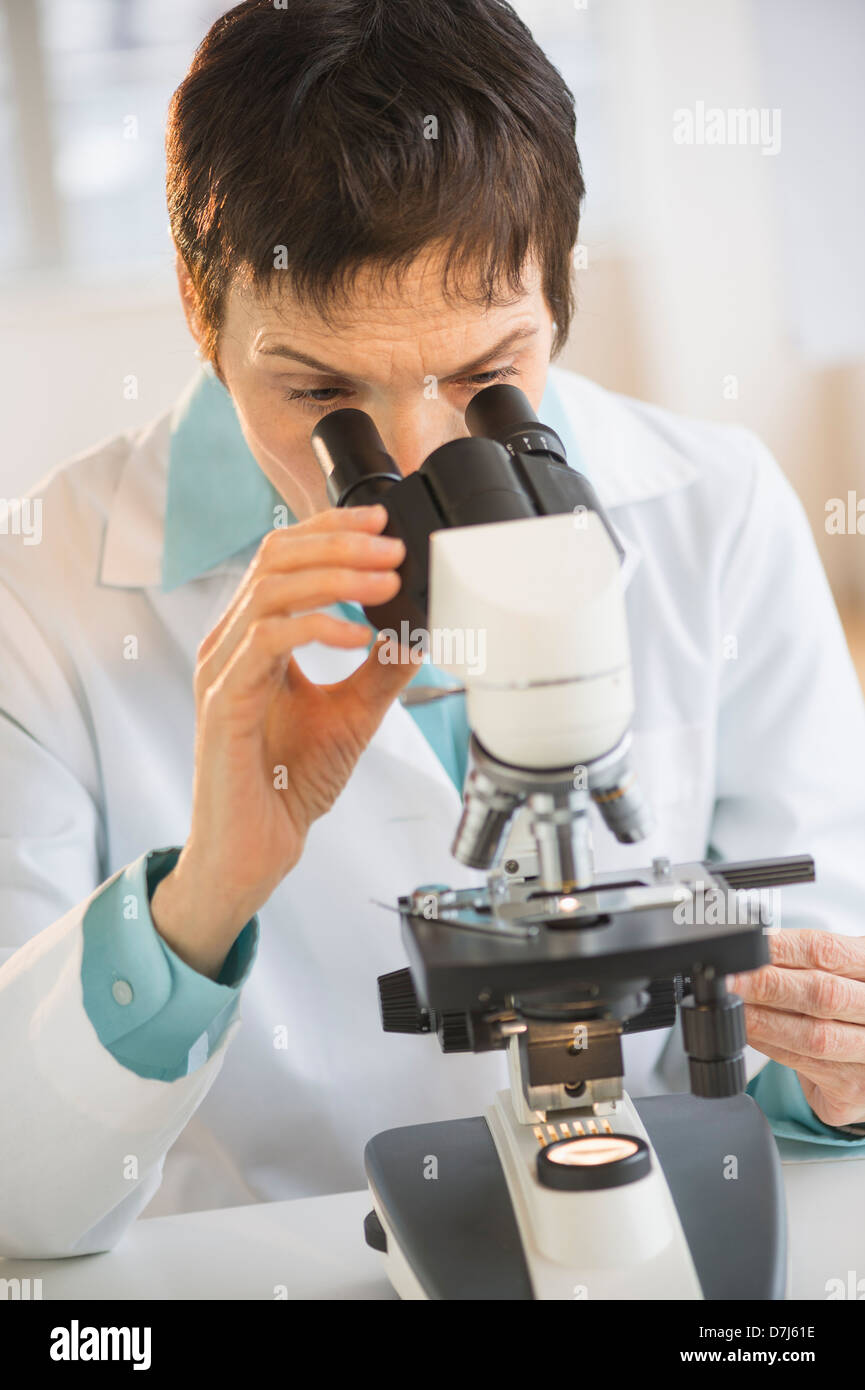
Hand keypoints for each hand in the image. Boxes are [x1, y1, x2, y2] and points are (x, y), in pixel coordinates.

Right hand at [151, 503, 417, 977]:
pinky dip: (317, 626)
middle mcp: (231, 643)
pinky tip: (356, 635)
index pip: (284, 554)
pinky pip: (268, 641)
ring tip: (385, 583)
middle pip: (275, 556)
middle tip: (394, 549)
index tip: (382, 520)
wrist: (258, 847)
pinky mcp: (224, 701)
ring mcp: (222, 669)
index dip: (330, 527)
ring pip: (272, 588)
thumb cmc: (289, 783)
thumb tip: (420, 625)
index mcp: (253, 636)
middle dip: (340, 543)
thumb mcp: (352, 713)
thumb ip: (381, 667)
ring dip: (336, 577)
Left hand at [728, 929, 864, 1127]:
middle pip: (823, 994)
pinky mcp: (853, 1086)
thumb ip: (798, 961)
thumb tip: (746, 950)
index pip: (826, 951)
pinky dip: (770, 1046)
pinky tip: (748, 1034)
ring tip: (732, 1007)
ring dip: (763, 1020)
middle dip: (768, 986)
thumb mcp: (835, 972)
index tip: (745, 951)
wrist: (862, 1063)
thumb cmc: (844, 1008)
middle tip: (729, 981)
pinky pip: (804, 1065)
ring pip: (814, 1035)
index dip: (781, 949)